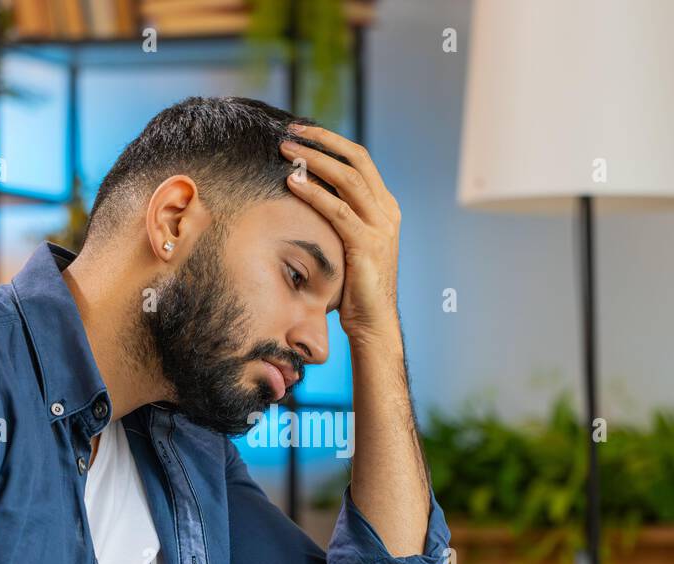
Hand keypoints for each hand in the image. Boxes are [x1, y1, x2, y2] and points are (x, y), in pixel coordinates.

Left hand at [280, 125, 400, 343]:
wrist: (373, 322)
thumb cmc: (354, 287)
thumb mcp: (349, 244)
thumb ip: (339, 219)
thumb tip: (307, 196)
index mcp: (385, 208)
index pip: (360, 161)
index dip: (331, 142)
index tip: (303, 131)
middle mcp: (387, 212)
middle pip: (357, 160)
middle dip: (322, 141)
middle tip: (291, 132)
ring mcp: (381, 227)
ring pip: (348, 179)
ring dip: (314, 161)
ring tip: (286, 151)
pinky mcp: (367, 245)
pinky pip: (338, 210)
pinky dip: (314, 194)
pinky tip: (293, 183)